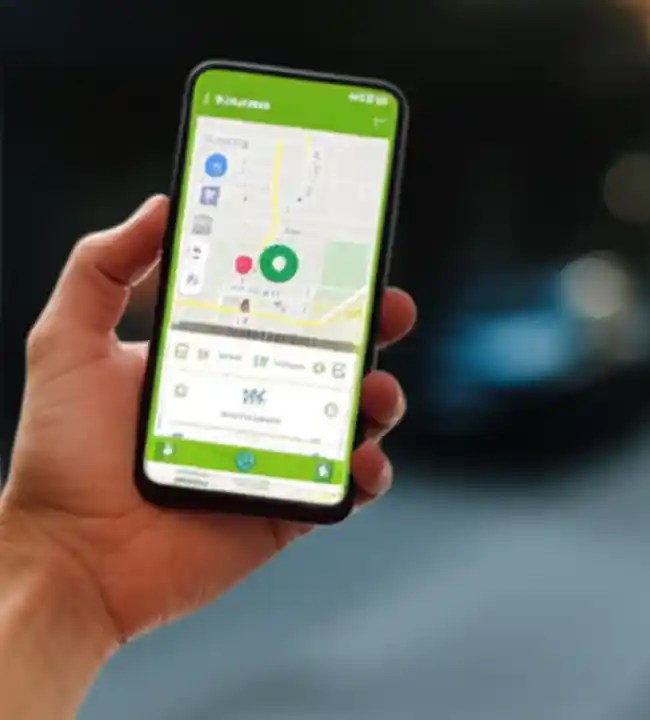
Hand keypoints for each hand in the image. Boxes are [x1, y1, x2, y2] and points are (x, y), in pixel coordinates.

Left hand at [0, 196, 416, 644]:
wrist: (73, 558)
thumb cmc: (62, 457)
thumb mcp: (67, 343)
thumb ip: (101, 267)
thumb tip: (160, 207)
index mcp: (211, 357)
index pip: (279, 307)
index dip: (319, 280)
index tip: (343, 252)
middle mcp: (253, 399)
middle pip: (334, 353)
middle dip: (374, 327)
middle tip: (390, 308)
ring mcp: (279, 453)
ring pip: (355, 414)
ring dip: (381, 395)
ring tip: (376, 390)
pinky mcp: (293, 505)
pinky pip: (352, 484)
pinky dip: (371, 469)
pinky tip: (361, 458)